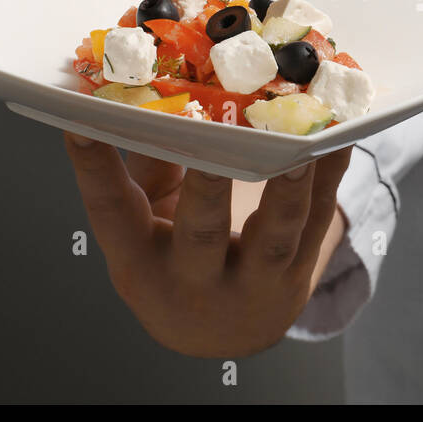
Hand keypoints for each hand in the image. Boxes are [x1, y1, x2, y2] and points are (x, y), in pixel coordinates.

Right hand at [63, 133, 350, 357]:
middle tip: (211, 130)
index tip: (80, 125)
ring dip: (289, 185)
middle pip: (201, 233)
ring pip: (276, 234)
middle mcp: (193, 281)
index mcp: (140, 265)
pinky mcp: (299, 274)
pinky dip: (331, 176)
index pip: (111, 214)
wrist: (224, 331)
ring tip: (300, 142)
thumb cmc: (172, 258)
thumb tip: (130, 89)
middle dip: (208, 184)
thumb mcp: (144, 229)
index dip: (93, 170)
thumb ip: (145, 166)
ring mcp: (253, 284)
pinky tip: (342, 138)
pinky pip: (320, 220)